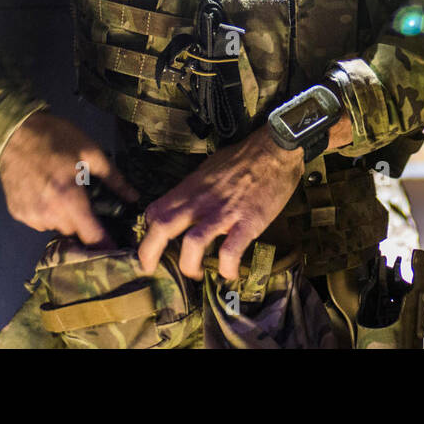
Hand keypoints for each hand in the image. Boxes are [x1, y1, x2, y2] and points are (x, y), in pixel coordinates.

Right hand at [0, 111, 137, 245]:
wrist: (15, 132)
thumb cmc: (58, 138)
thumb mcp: (91, 152)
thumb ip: (114, 179)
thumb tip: (134, 197)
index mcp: (68, 198)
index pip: (91, 236)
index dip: (106, 244)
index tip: (116, 246)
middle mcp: (47, 213)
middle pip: (74, 232)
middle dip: (83, 221)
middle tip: (86, 200)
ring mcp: (29, 215)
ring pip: (55, 228)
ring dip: (64, 217)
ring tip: (63, 193)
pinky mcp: (17, 213)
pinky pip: (38, 222)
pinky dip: (46, 213)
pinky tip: (46, 193)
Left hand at [137, 128, 304, 280]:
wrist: (276, 149)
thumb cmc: (244, 156)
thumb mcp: (209, 167)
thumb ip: (195, 188)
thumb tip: (186, 202)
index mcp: (190, 187)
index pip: (155, 211)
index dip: (147, 232)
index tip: (151, 245)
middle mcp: (201, 201)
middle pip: (163, 228)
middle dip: (149, 253)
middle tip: (150, 269)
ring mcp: (224, 212)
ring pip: (192, 243)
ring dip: (189, 266)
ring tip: (196, 274)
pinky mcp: (248, 222)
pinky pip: (230, 251)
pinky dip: (227, 267)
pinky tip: (230, 273)